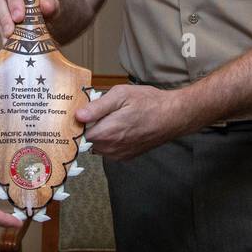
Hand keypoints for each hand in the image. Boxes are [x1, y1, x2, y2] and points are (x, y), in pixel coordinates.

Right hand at [0, 0, 60, 43]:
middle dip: (6, 15)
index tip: (19, 17)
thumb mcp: (52, 3)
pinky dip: (2, 33)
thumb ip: (50, 3)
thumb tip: (46, 5)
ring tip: (9, 37)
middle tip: (12, 29)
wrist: (45, 14)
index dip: (14, 0)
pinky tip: (7, 43)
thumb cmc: (47, 4)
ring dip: (2, 25)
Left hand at [75, 85, 193, 160]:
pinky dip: (110, 141)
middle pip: (87, 140)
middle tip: (102, 112)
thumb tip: (78, 116)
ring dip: (101, 135)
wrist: (173, 116)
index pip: (79, 133)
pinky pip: (109, 150)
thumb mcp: (121, 95)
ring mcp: (119, 154)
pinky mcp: (127, 156)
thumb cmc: (149, 102)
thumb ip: (97, 107)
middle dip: (91, 127)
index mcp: (107, 132)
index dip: (80, 122)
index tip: (84, 112)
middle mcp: (112, 148)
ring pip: (98, 146)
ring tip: (114, 119)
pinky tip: (121, 128)